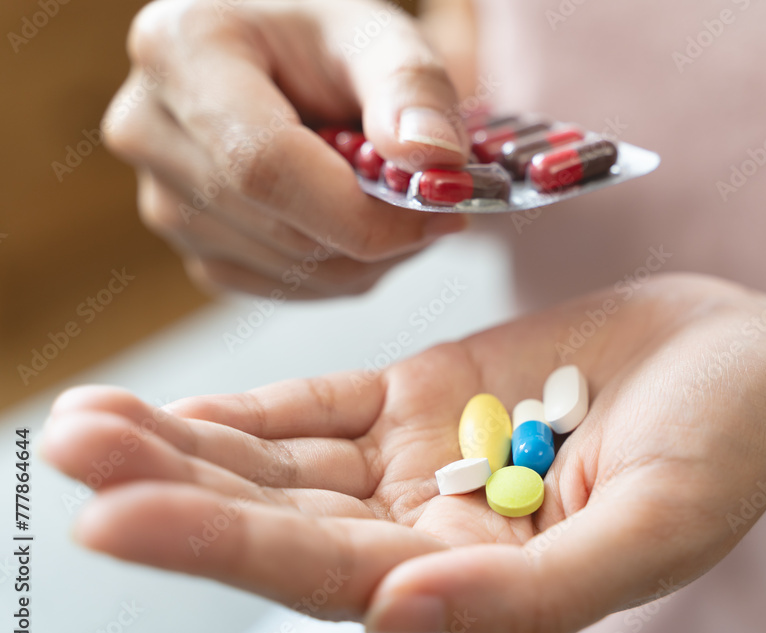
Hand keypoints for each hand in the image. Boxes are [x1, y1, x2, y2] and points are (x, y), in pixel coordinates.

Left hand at [42, 274, 765, 632]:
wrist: (748, 364)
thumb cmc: (726, 452)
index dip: (223, 547)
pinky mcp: (426, 393)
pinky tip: (178, 405)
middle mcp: (430, 529)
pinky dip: (251, 406)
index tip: (116, 513)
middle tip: (73, 447)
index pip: (328, 576)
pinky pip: (322, 408)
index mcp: (477, 580)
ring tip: (88, 422)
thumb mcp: (654, 529)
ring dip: (188, 444)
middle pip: (280, 519)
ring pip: (284, 462)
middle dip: (173, 490)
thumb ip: (534, 593)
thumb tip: (396, 615)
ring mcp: (420, 459)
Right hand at [103, 0, 473, 297]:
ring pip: (285, 269)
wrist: (281, 59)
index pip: (265, 167)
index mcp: (182, 50)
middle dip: (375, 234)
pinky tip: (350, 220)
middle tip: (431, 202)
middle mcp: (149, 128)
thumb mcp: (378, 35)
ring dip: (362, 256)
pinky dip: (334, 270)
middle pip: (278, 228)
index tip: (438, 213)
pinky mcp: (187, 241)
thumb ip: (413, 87)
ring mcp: (160, 194)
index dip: (361, 212)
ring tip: (386, 198)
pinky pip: (275, 287)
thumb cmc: (322, 39)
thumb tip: (435, 158)